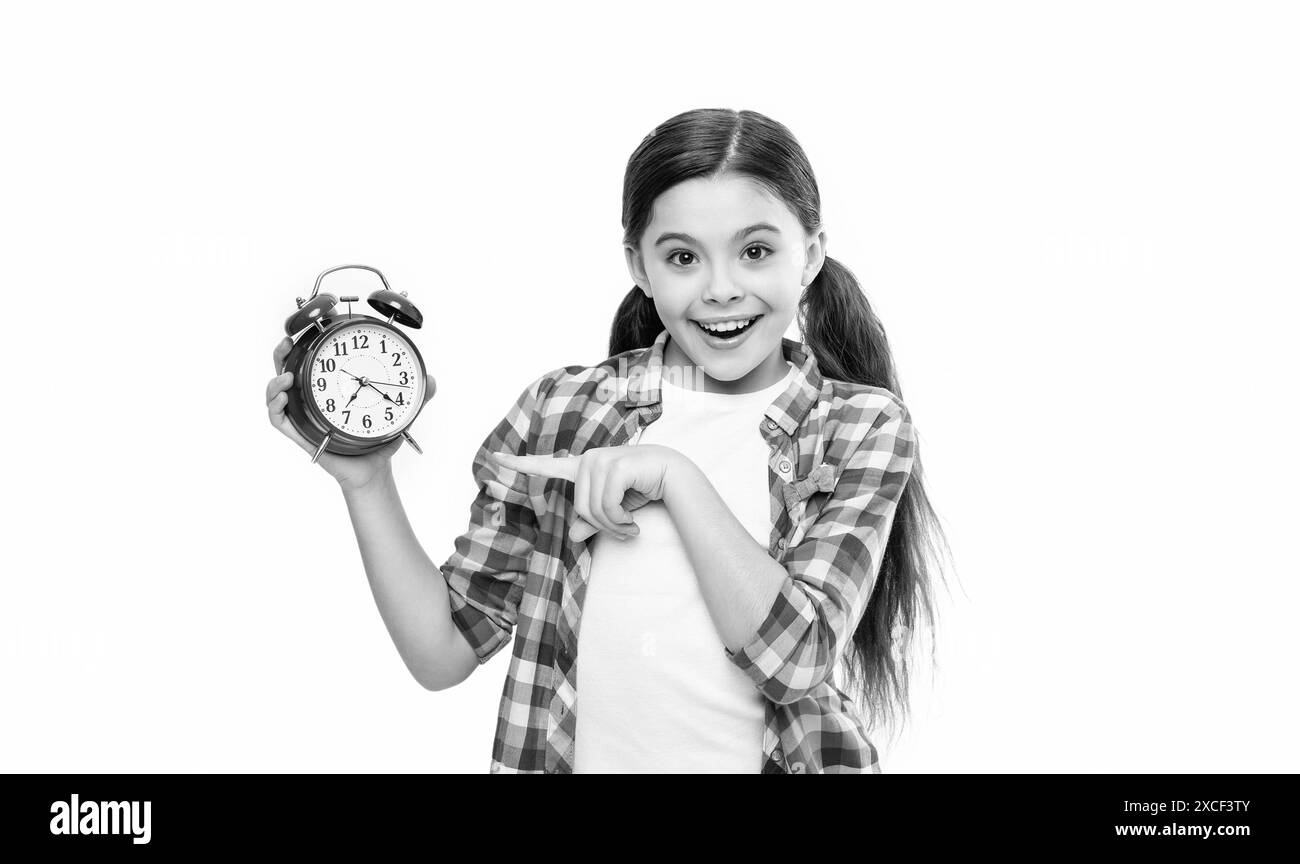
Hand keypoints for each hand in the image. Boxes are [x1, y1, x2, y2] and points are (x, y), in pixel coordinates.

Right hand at [266, 336, 435, 491]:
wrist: (372, 471)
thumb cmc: (377, 440)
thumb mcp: (398, 412)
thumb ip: (417, 396)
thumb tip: (431, 380)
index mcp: (331, 387)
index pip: (313, 358)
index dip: (308, 340)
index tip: (313, 323)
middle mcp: (312, 399)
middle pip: (287, 369)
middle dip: (283, 353)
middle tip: (289, 340)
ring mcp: (304, 416)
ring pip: (277, 394)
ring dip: (275, 381)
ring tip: (287, 375)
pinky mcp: (300, 434)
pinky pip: (279, 420)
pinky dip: (276, 407)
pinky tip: (284, 398)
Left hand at [490, 444, 679, 542]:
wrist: (673, 476)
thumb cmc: (642, 490)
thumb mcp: (613, 511)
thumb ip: (591, 521)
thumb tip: (572, 537)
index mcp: (582, 467)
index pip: (546, 465)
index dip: (519, 464)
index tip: (495, 459)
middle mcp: (588, 459)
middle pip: (579, 508)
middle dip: (602, 526)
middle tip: (623, 531)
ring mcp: (601, 459)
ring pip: (592, 509)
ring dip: (613, 526)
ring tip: (630, 527)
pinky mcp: (615, 465)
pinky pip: (607, 506)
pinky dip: (621, 521)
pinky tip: (633, 522)